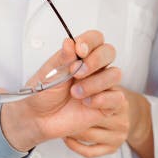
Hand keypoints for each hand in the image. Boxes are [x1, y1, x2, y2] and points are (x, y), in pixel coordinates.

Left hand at [1, 30, 122, 151]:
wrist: (39, 118)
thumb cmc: (42, 93)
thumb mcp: (48, 73)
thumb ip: (62, 59)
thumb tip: (70, 42)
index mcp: (78, 56)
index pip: (95, 38)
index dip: (90, 41)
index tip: (79, 50)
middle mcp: (92, 68)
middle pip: (109, 52)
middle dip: (95, 61)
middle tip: (77, 73)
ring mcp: (100, 85)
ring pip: (115, 74)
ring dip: (95, 82)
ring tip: (76, 92)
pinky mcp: (105, 104)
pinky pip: (117, 97)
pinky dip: (103, 99)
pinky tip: (86, 103)